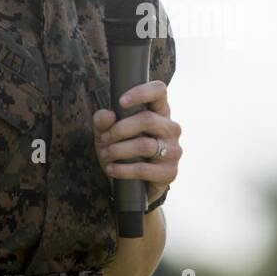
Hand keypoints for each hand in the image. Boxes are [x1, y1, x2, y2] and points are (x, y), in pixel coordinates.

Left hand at [92, 80, 180, 204]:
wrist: (131, 184)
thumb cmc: (121, 150)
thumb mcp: (106, 133)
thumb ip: (102, 121)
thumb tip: (107, 115)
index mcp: (159, 111)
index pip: (159, 91)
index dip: (142, 92)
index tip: (121, 102)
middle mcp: (171, 128)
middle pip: (148, 119)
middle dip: (120, 129)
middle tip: (105, 139)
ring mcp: (174, 150)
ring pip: (145, 145)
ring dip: (119, 150)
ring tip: (106, 154)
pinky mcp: (170, 172)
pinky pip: (144, 169)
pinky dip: (123, 169)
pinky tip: (111, 169)